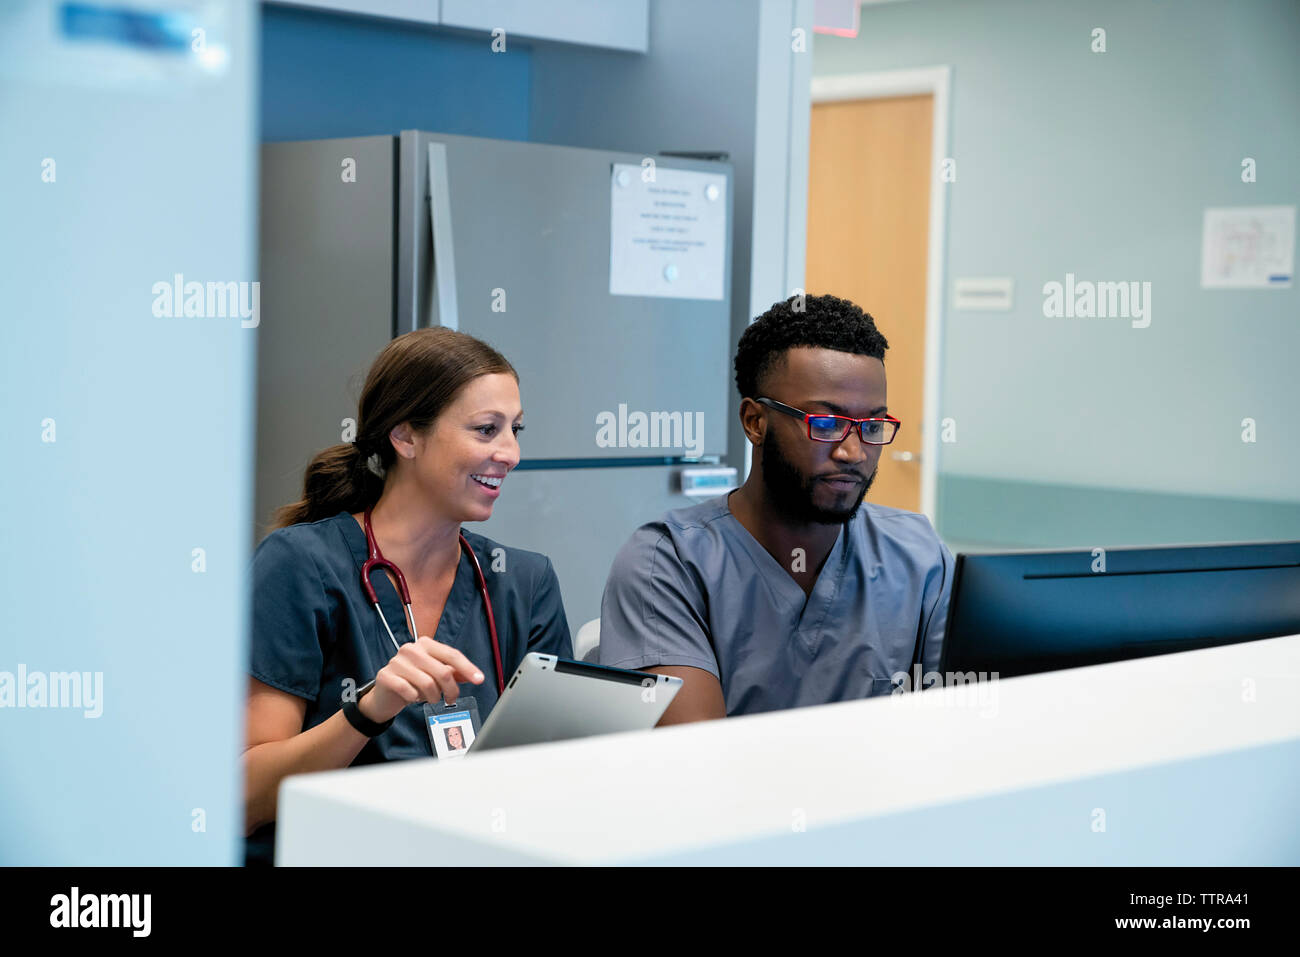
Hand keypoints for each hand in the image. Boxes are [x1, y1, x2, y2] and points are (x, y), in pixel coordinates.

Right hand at [358, 636, 484, 723]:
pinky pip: (409, 691)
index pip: (452, 654)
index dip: (468, 668)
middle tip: (450, 699)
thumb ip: (454, 672)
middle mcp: (411, 649)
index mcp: (425, 644)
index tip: (479, 680)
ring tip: (430, 698)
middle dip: (451, 690)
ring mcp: (396, 661)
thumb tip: (473, 675)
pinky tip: (413, 697)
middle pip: (442, 671)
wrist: (385, 695)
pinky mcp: (385, 676)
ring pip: (427, 683)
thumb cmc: (413, 681)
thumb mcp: (435, 674)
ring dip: (433, 696)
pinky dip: (415, 698)